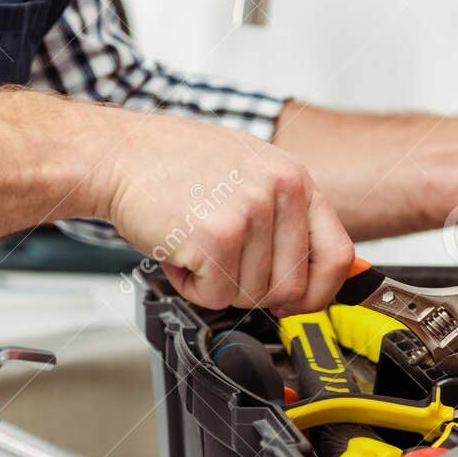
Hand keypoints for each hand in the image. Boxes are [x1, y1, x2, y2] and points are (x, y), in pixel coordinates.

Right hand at [92, 109, 352, 311]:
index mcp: (295, 179)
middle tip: (222, 264)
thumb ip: (285, 219)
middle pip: (291, 288)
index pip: (338, 256)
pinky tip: (179, 250)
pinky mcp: (219, 236)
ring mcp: (252, 212)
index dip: (319, 292)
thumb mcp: (250, 174)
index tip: (298, 302)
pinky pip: (216, 297)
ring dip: (215, 284)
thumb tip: (312, 277)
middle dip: (252, 290)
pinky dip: (191, 287)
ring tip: (194, 244)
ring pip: (251, 296)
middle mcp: (280, 192)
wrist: (119, 154)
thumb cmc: (174, 164)